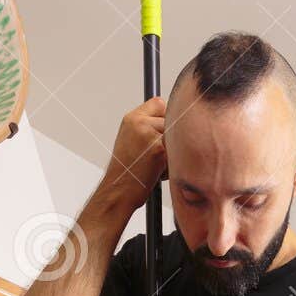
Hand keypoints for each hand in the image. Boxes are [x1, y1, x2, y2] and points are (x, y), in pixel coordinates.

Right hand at [101, 98, 166, 212]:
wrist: (118, 192)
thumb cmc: (127, 172)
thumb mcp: (130, 140)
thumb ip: (147, 127)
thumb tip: (171, 119)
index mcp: (131, 118)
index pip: (159, 103)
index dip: (164, 117)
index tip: (162, 133)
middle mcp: (139, 122)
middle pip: (170, 119)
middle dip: (169, 138)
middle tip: (156, 156)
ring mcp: (148, 134)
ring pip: (175, 135)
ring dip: (172, 151)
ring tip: (156, 164)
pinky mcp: (158, 148)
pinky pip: (177, 151)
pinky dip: (171, 164)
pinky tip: (158, 172)